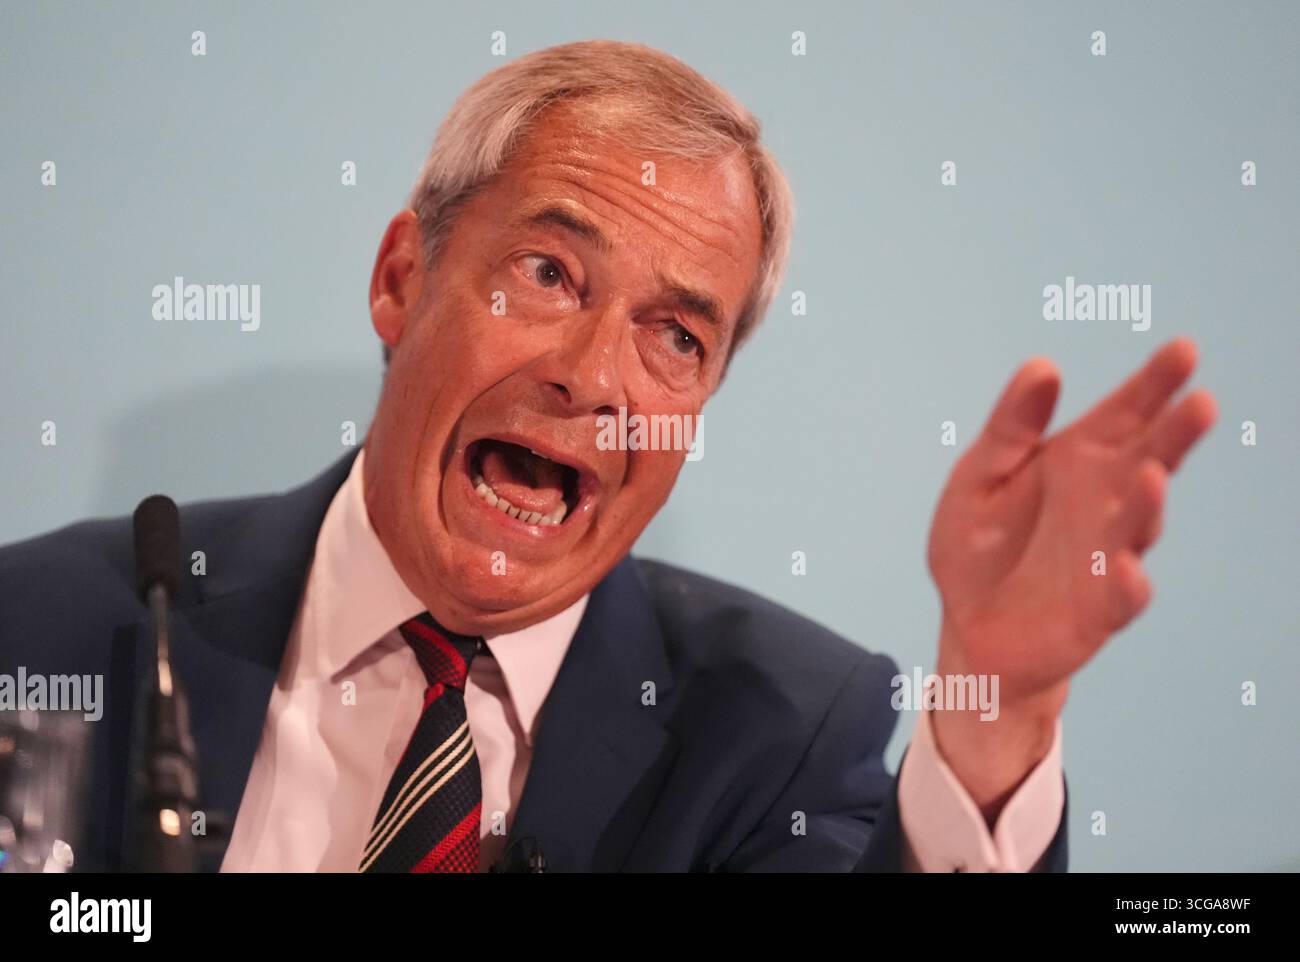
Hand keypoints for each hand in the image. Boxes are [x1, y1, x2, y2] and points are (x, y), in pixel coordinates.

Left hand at [926, 338, 1216, 817]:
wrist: (971, 628)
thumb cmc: (980, 545)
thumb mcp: (980, 477)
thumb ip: (1012, 426)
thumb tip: (1043, 365)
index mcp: (1077, 462)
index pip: (1124, 415)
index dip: (1153, 384)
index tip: (1182, 349)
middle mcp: (1106, 504)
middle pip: (1149, 461)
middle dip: (1175, 434)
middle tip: (1200, 402)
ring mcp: (1109, 555)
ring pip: (1139, 525)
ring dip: (1148, 503)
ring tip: (1152, 473)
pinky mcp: (1099, 608)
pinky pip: (1121, 593)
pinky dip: (1127, 579)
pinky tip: (1125, 564)